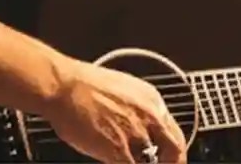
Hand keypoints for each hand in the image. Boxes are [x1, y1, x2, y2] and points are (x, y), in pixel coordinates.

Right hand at [44, 60, 186, 162]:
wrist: (65, 86)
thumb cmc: (84, 85)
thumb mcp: (124, 90)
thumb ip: (138, 111)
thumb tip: (141, 126)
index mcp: (152, 100)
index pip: (175, 133)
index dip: (175, 151)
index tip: (172, 158)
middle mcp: (149, 116)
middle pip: (174, 149)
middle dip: (171, 161)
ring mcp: (134, 134)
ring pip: (151, 161)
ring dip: (144, 162)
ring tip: (131, 158)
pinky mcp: (118, 149)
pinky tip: (115, 161)